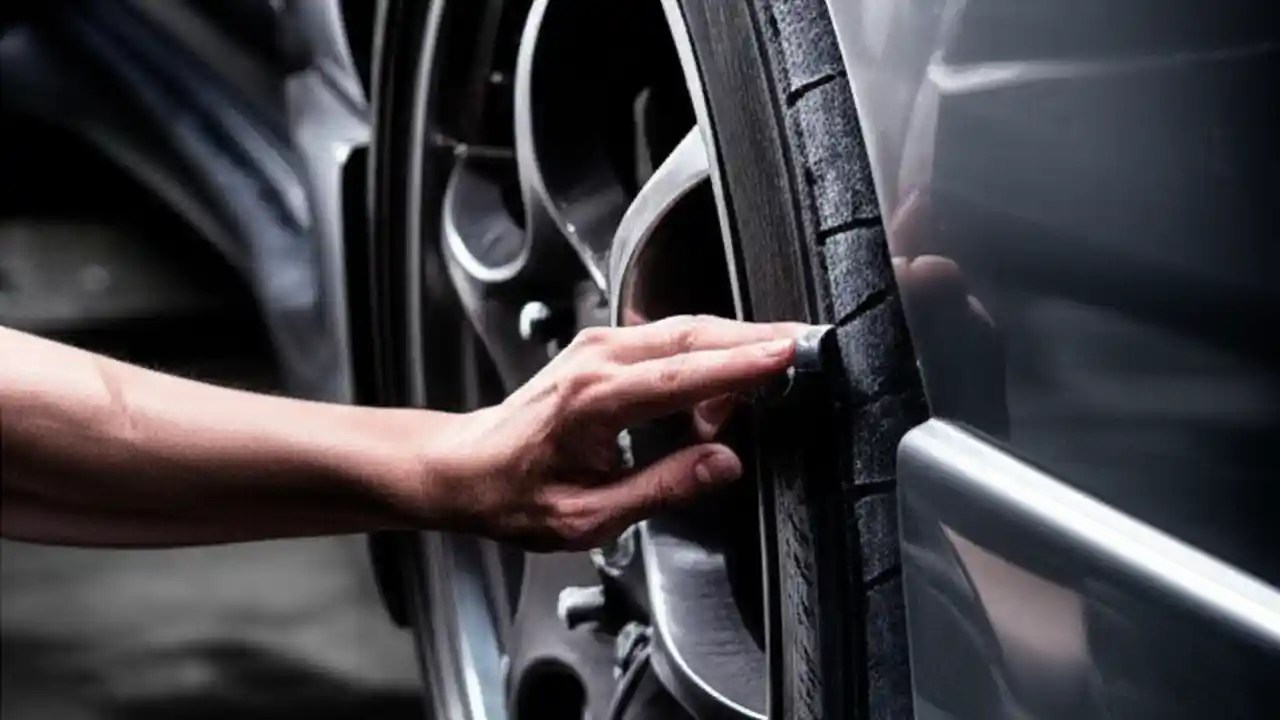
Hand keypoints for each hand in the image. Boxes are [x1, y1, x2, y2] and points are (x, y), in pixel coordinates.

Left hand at [426, 315, 804, 550]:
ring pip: (686, 330)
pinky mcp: (604, 347)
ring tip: (775, 375)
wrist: (465, 467)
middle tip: (808, 347)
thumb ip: (661, 489)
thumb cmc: (514, 495)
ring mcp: (599, 345)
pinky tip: (723, 388)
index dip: (742, 365)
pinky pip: (668, 340)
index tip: (789, 354)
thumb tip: (723, 466)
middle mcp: (597, 360)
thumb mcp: (587, 516)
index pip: (684, 375)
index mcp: (594, 401)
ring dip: (734, 346)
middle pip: (695, 335)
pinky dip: (706, 356)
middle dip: (756, 339)